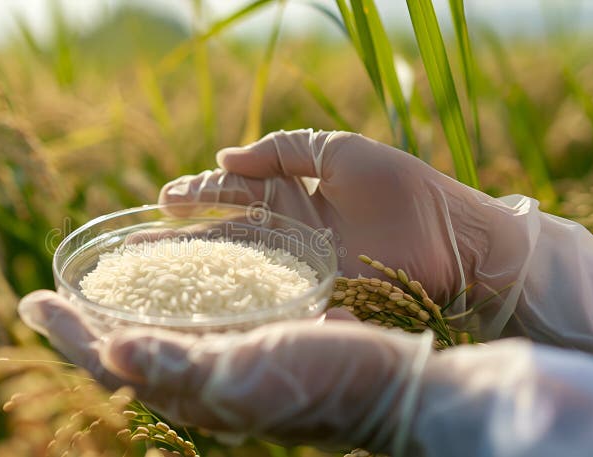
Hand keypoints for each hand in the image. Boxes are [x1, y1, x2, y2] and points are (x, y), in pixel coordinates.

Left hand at [19, 290, 434, 453]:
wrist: (387, 387)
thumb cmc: (324, 383)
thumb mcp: (248, 378)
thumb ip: (180, 370)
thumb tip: (112, 357)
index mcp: (189, 390)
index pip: (109, 362)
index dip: (67, 334)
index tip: (30, 301)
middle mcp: (198, 380)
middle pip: (122, 350)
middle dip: (82, 325)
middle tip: (49, 294)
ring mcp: (224, 363)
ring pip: (155, 335)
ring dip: (119, 312)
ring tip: (97, 287)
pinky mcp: (249, 346)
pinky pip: (193, 324)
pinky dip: (167, 303)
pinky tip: (169, 285)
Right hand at [161, 130, 538, 338]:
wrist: (455, 238)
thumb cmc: (403, 188)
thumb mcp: (341, 150)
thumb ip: (286, 148)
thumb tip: (226, 155)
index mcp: (292, 193)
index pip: (235, 191)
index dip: (200, 194)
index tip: (165, 199)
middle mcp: (287, 233)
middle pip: (224, 234)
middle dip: (182, 238)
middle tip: (137, 244)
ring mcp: (297, 267)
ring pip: (235, 268)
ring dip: (194, 272)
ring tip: (151, 276)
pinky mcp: (310, 297)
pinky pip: (265, 299)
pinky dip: (233, 303)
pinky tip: (198, 309)